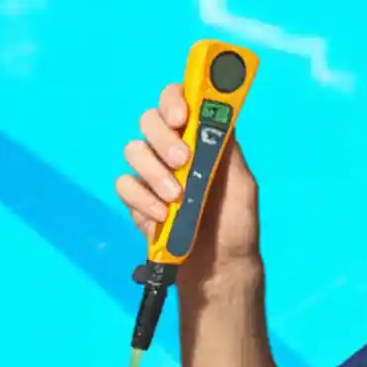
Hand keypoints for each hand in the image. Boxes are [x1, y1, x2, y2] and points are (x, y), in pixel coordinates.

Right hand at [116, 84, 260, 285]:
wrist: (218, 267)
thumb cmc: (235, 223)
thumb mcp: (242, 183)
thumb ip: (225, 148)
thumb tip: (215, 111)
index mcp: (201, 139)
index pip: (179, 101)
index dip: (174, 99)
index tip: (181, 116)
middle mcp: (173, 149)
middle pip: (150, 120)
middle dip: (163, 138)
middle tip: (182, 161)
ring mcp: (152, 173)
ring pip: (133, 150)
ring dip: (154, 171)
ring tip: (176, 198)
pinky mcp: (137, 199)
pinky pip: (124, 184)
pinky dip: (141, 198)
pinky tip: (162, 216)